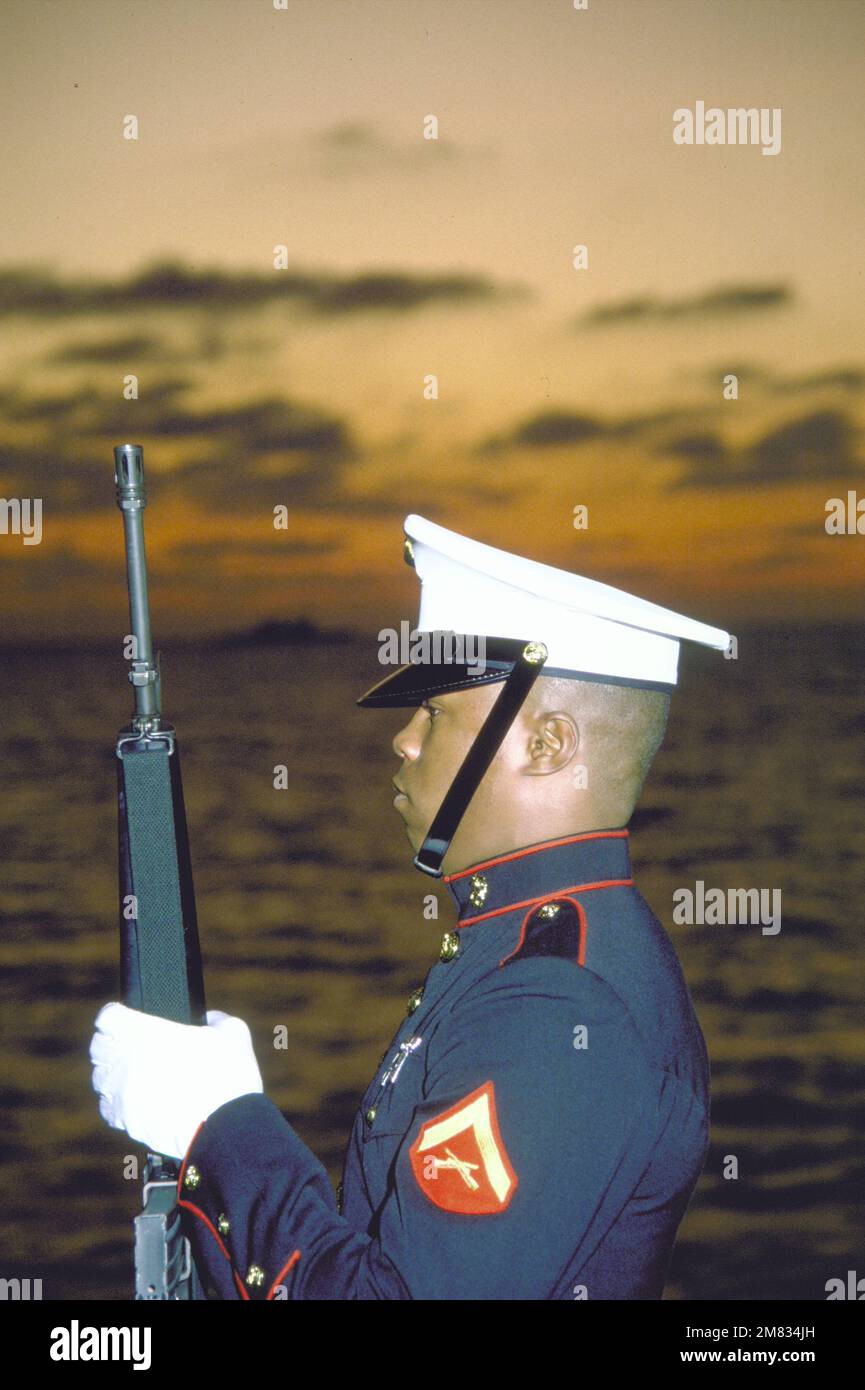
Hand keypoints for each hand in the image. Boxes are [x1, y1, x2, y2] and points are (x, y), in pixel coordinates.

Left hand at [90, 1002, 263, 1158]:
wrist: (226, 1127)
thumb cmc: (229, 1075)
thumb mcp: (233, 1031)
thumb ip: (215, 1018)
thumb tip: (207, 1020)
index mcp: (144, 1031)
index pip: (108, 1017)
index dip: (119, 1016)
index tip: (129, 1019)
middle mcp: (124, 1060)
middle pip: (99, 1046)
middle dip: (113, 1042)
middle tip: (134, 1046)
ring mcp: (121, 1092)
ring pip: (101, 1078)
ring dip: (114, 1073)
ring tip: (137, 1075)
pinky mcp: (125, 1121)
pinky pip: (108, 1108)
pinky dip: (117, 1103)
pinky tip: (136, 1100)